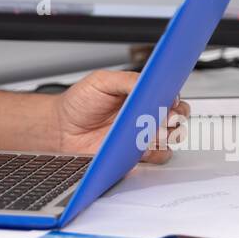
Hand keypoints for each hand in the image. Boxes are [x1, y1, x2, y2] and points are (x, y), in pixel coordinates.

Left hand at [51, 69, 189, 163]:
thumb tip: (148, 82)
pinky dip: (153, 152)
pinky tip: (141, 146)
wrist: (61, 127)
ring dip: (166, 135)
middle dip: (176, 117)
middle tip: (165, 116)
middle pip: (177, 118)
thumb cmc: (80, 102)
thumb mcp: (101, 81)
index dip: (175, 98)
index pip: (170, 96)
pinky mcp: (134, 155)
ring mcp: (142, 137)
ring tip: (151, 132)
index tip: (171, 99)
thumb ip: (126, 80)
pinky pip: (155, 157)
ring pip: (170, 139)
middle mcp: (145, 117)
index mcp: (141, 96)